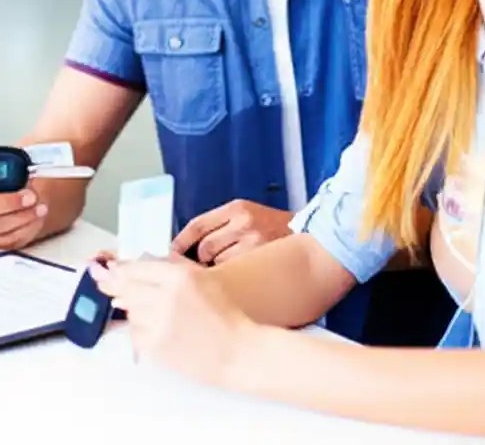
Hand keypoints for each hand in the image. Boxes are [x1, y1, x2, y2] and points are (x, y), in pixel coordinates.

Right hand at [0, 149, 48, 249]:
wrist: (6, 187)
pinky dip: (27, 230)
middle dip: (18, 210)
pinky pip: (10, 241)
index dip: (6, 201)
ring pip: (3, 233)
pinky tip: (35, 219)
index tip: (27, 193)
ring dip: (26, 220)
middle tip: (35, 199)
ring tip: (40, 208)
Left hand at [89, 258, 251, 388]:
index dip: (116, 269)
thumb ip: (168, 266)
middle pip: (124, 288)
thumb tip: (132, 263)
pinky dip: (141, 331)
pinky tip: (160, 331)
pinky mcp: (154, 347)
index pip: (134, 268)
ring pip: (129, 311)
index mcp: (178, 277)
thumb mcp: (200, 277)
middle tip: (105, 282)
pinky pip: (134, 333)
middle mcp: (165, 298)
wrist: (237, 352)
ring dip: (134, 310)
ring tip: (157, 314)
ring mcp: (158, 324)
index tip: (104, 268)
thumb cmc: (223, 315)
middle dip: (114, 286)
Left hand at [172, 199, 292, 264]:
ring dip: (217, 268)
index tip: (172, 252)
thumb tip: (187, 247)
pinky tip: (239, 275)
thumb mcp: (246, 216)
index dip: (181, 241)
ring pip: (218, 262)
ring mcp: (254, 242)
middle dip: (201, 259)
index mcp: (236, 208)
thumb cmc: (273, 230)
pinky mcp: (262, 259)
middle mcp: (244, 222)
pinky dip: (231, 276)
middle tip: (206, 266)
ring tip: (230, 267)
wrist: (312, 239)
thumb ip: (220, 226)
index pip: (198, 225)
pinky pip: (233, 272)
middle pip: (205, 247)